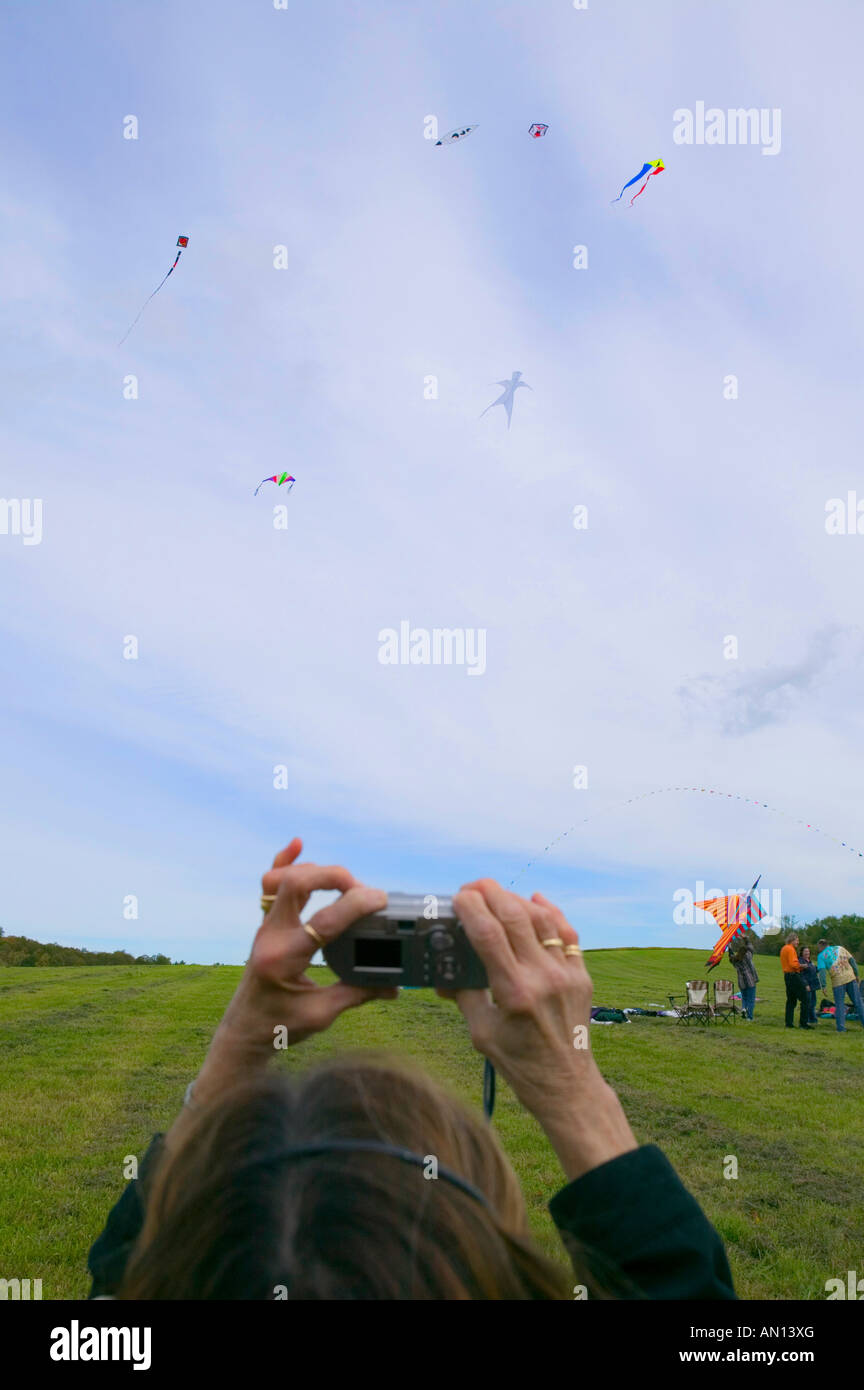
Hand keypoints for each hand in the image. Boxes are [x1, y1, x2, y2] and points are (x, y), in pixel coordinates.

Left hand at [192, 839, 395, 1106]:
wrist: (245, 1032)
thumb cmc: (280, 1027)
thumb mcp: (322, 1015)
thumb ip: (358, 994)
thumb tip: (395, 985)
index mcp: (284, 959)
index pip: (323, 921)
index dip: (355, 905)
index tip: (381, 900)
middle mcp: (270, 936)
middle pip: (297, 884)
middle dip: (334, 877)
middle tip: (363, 891)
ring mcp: (265, 927)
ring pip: (283, 879)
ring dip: (317, 871)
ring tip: (346, 883)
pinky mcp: (266, 924)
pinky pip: (270, 885)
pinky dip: (283, 861)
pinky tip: (298, 843)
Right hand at [442, 879, 636, 1179]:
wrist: (567, 1086)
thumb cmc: (520, 1064)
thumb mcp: (481, 1034)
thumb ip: (463, 996)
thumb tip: (444, 970)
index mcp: (513, 992)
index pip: (488, 934)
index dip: (471, 908)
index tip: (458, 897)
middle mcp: (542, 978)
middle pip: (515, 916)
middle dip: (491, 893)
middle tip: (473, 886)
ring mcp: (566, 974)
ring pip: (542, 918)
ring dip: (517, 899)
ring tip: (498, 894)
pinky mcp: (582, 976)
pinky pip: (567, 933)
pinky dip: (551, 912)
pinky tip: (536, 899)